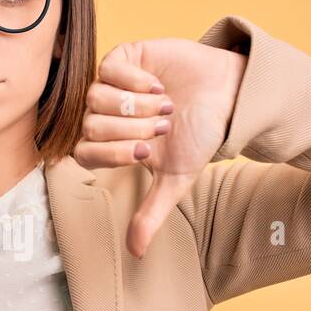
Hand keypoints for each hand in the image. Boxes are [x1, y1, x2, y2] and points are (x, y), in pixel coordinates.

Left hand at [73, 38, 245, 257]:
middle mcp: (104, 114)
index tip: (145, 152)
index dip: (112, 153)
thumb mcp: (175, 180)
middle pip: (90, 124)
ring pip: (96, 97)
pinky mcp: (123, 57)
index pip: (84, 152)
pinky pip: (108, 68)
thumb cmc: (198, 137)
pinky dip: (134, 81)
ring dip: (134, 106)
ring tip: (164, 106)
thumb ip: (151, 213)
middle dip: (129, 129)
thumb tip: (135, 253)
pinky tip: (156, 86)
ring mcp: (111, 84)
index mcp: (109, 144)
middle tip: (162, 127)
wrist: (226, 96)